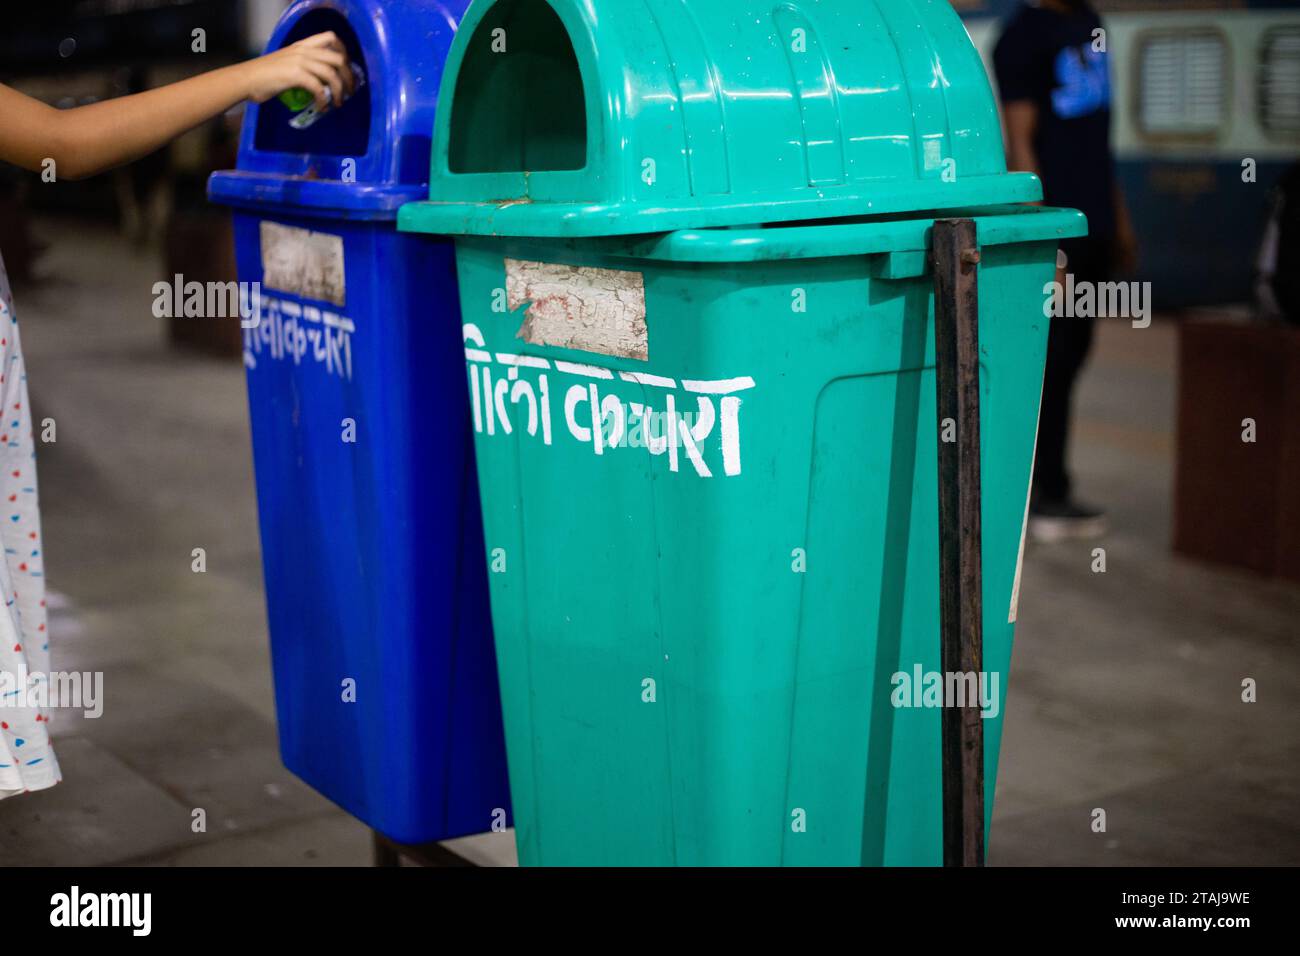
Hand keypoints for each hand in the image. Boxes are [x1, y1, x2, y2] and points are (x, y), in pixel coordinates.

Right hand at [240, 32, 354, 110]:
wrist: (245, 79)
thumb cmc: (264, 75)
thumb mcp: (286, 63)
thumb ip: (304, 66)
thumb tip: (320, 81)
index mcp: (302, 45)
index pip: (331, 38)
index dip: (344, 52)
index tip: (346, 68)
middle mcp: (303, 50)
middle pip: (338, 58)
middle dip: (349, 76)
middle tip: (350, 91)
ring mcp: (299, 61)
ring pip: (331, 74)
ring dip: (339, 91)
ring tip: (339, 103)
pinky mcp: (295, 75)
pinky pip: (319, 88)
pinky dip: (324, 100)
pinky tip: (322, 107)